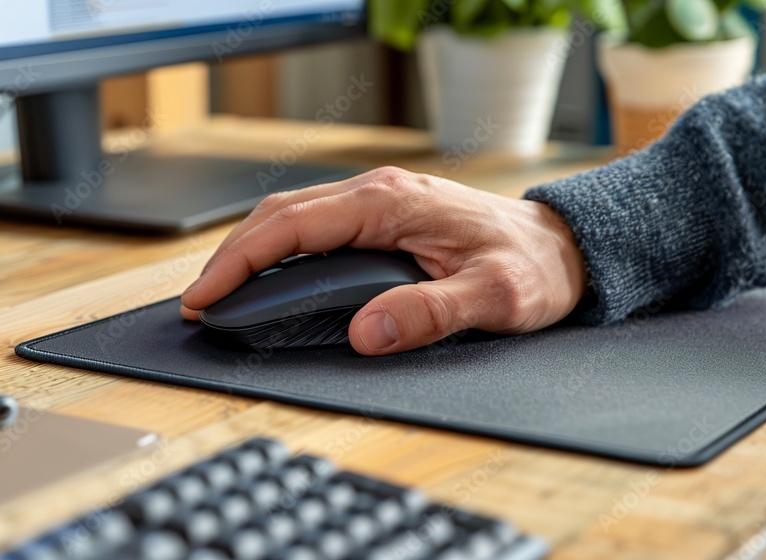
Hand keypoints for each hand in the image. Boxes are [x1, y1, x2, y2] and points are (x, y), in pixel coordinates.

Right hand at [181, 167, 587, 354]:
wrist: (562, 246)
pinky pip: (317, 226)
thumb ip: (432, 313)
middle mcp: (379, 193)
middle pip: (282, 214)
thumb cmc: (532, 267)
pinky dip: (281, 249)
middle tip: (202, 301)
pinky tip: (270, 276)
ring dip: (252, 251)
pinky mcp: (384, 216)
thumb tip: (368, 332)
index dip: (242, 259)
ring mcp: (380, 201)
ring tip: (224, 292)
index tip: (208, 294)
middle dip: (232, 256)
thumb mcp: (494, 296)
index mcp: (393, 203)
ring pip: (294, 217)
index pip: (295, 225)